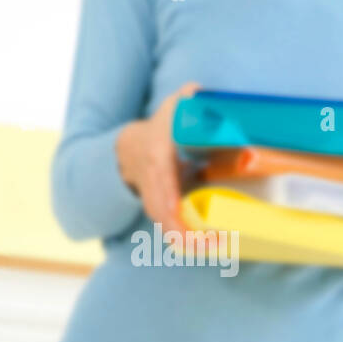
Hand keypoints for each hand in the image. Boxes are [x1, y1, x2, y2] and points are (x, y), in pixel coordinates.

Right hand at [116, 81, 199, 235]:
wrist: (128, 148)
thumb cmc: (160, 128)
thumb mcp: (172, 110)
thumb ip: (187, 101)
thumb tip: (196, 91)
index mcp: (156, 156)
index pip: (160, 180)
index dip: (169, 199)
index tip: (180, 213)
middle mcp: (151, 180)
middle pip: (162, 211)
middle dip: (183, 231)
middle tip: (212, 244)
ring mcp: (151, 197)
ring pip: (165, 224)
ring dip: (187, 241)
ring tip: (215, 250)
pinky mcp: (157, 210)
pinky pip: (169, 228)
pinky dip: (185, 240)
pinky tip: (206, 249)